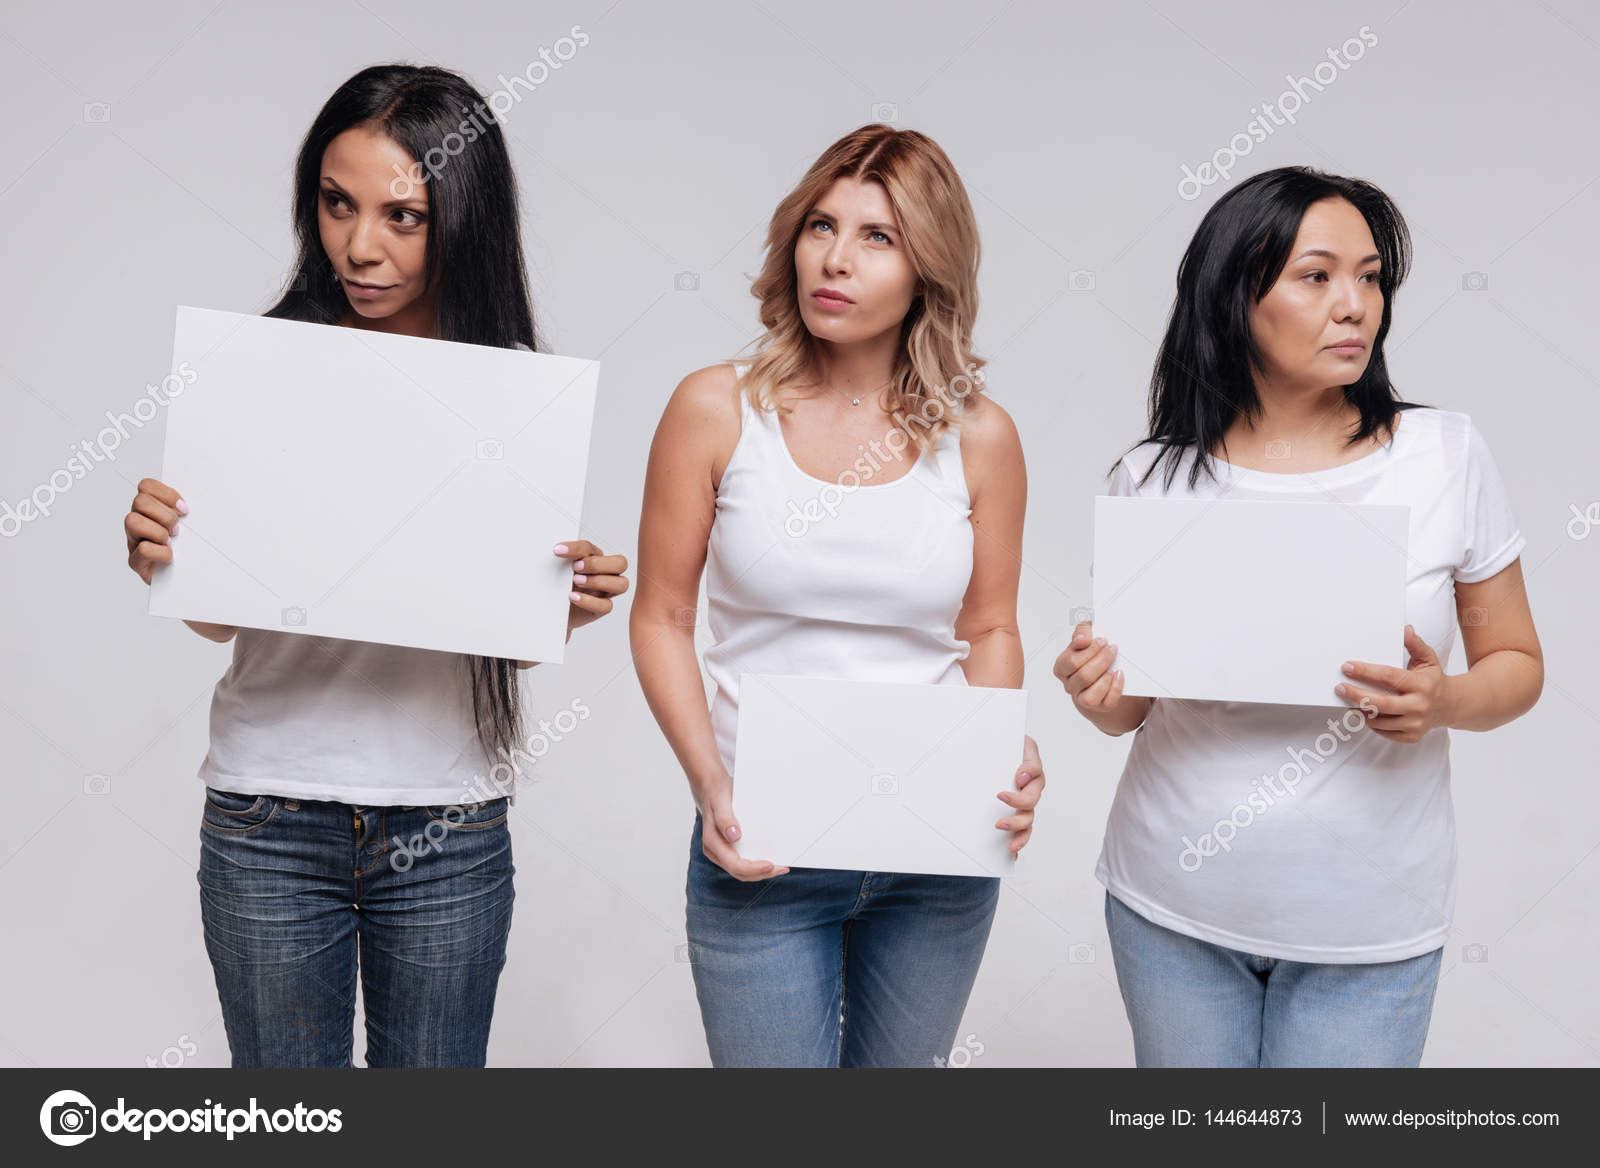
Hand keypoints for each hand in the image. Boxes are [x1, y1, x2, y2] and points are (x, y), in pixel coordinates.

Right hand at [125, 477, 187, 584]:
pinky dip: (161, 552)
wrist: (184, 580)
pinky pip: (143, 549)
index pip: (146, 486)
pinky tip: (169, 556)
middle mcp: (137, 522)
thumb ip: (185, 511)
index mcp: (149, 509)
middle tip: (178, 529)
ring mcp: (133, 541)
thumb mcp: (190, 525)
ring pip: (133, 521)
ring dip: (159, 531)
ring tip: (171, 541)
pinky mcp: (135, 561)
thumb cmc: (187, 550)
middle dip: (165, 515)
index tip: (184, 509)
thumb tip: (191, 505)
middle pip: (140, 501)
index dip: (166, 494)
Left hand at [553, 540, 628, 634]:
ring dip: (597, 581)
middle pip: (621, 563)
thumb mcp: (560, 571)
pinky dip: (590, 601)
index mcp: (595, 558)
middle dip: (596, 564)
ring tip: (576, 581)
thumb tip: (558, 550)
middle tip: (575, 567)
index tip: (558, 550)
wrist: (554, 609)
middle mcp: (606, 573)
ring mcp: (607, 592)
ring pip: (622, 584)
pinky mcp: (602, 608)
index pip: (592, 548)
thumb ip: (565, 560)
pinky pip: (607, 606)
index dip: (576, 548)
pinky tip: (574, 597)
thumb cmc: (559, 586)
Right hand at [696, 777, 788, 881]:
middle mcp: (716, 851)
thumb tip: (734, 836)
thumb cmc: (716, 794)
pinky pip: (742, 862)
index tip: (770, 864)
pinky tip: (769, 861)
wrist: (710, 789)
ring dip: (760, 872)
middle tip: (782, 868)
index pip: (734, 865)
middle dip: (761, 873)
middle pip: (740, 872)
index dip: (753, 868)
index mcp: (713, 843)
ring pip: (742, 871)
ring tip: (780, 868)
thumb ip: (725, 819)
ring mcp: (722, 852)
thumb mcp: (720, 802)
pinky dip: (756, 865)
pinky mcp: (728, 849)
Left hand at [995, 734, 1044, 856]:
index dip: (1028, 774)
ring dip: (1019, 832)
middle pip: (1030, 802)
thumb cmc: (1008, 747)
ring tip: (1010, 843)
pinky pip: (1022, 830)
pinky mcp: (1017, 813)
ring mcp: (1025, 803)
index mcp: (1031, 769)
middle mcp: (1031, 788)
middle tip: (1001, 821)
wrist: (1000, 751)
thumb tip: (1021, 776)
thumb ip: (1023, 754)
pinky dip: (1019, 842)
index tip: (1016, 779)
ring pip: (1028, 820)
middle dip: (1017, 811)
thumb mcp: (1016, 742)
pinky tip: (1012, 852)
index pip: (1034, 771)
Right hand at [1053, 621, 1124, 712]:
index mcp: (1062, 668)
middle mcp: (1070, 685)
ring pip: (1090, 695)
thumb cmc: (1090, 658)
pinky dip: (1115, 688)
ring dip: (1105, 677)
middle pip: (1082, 676)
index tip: (1102, 639)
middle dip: (1101, 660)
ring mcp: (1083, 698)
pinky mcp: (1099, 706)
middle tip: (1112, 648)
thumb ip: (1082, 631)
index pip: (1070, 661)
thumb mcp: (1084, 640)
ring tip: (1115, 664)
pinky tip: (1119, 675)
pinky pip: (1107, 702)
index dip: (1089, 650)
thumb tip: (1084, 637)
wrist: (1100, 678)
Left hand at [1335, 625, 1451, 743]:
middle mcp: (1420, 706)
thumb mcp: (1428, 658)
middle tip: (1339, 688)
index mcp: (1422, 684)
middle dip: (1356, 695)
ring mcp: (1416, 724)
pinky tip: (1364, 713)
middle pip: (1381, 703)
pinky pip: (1385, 733)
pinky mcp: (1412, 737)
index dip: (1366, 672)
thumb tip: (1404, 629)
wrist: (1452, 705)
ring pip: (1380, 721)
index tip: (1347, 666)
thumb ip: (1415, 644)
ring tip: (1349, 700)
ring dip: (1361, 710)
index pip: (1389, 677)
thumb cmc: (1433, 679)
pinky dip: (1372, 723)